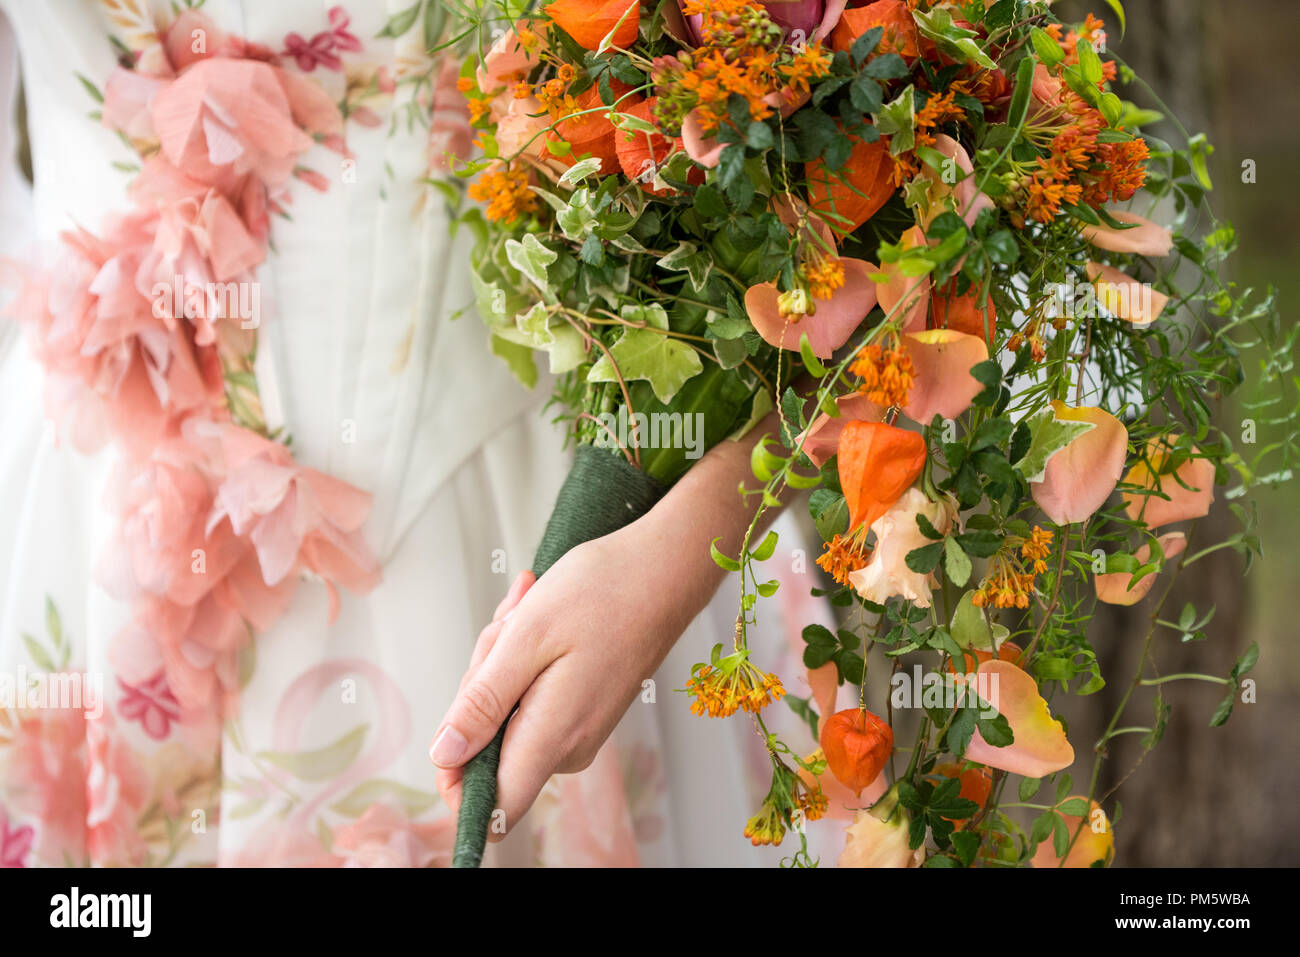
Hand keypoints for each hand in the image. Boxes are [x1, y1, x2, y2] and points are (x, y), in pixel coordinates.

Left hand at [430, 407, 785, 837]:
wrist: (664, 569)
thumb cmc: (602, 592)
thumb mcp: (526, 639)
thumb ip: (483, 704)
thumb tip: (445, 755)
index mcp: (553, 737)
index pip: (492, 806)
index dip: (458, 776)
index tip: (457, 717)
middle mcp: (568, 746)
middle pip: (490, 744)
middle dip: (481, 682)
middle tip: (507, 626)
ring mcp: (579, 728)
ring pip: (507, 709)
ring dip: (503, 657)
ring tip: (528, 609)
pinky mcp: (584, 708)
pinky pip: (531, 693)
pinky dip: (524, 654)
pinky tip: (537, 614)